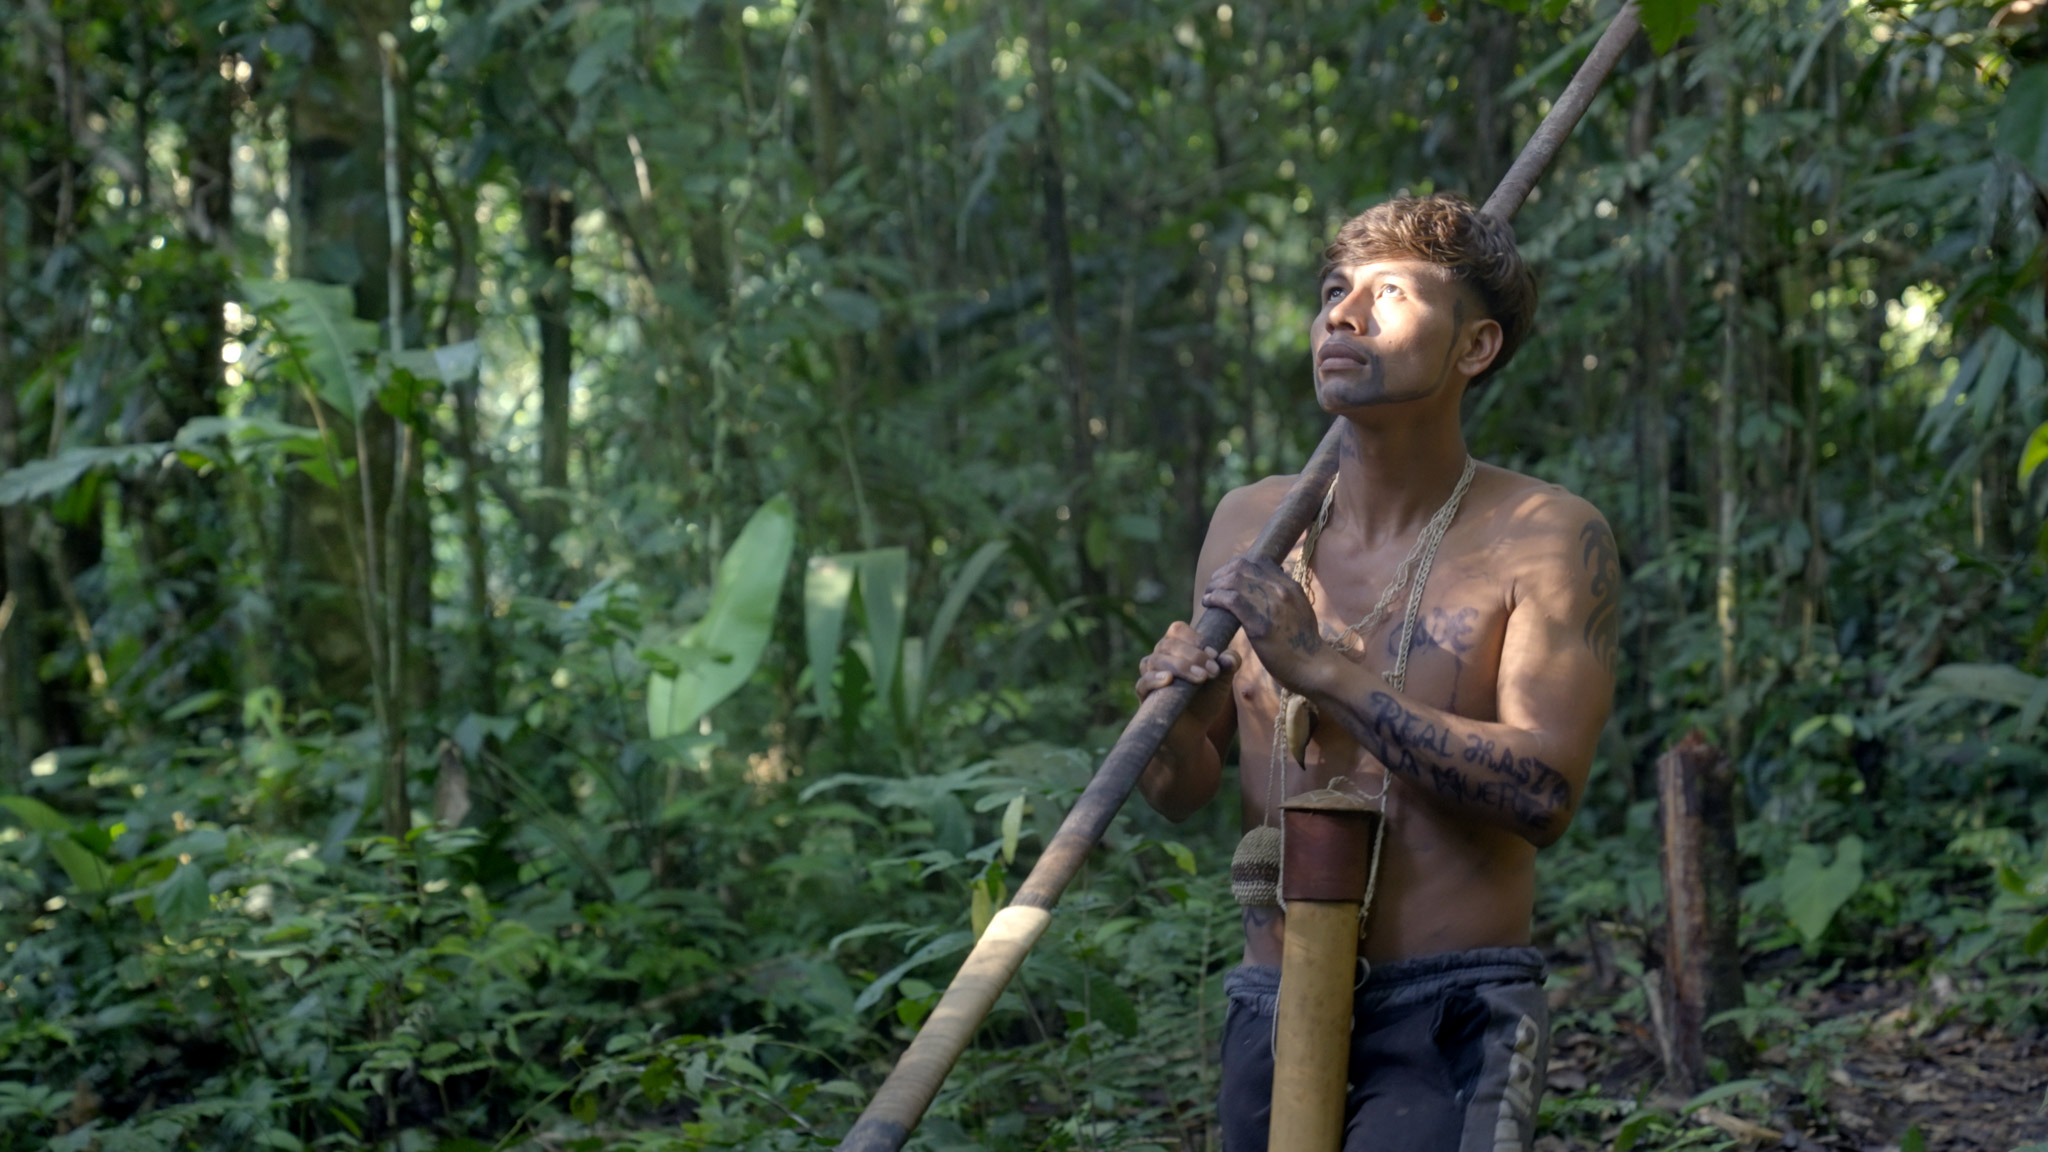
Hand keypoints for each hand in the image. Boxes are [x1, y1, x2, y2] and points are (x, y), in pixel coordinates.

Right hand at [1136, 621, 1236, 726]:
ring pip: (1155, 660)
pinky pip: (1142, 683)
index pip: (1177, 630)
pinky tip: (1169, 680)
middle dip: (1193, 655)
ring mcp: (1150, 676)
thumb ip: (1229, 664)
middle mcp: (1160, 659)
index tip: (1214, 654)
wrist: (1195, 731)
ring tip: (1201, 678)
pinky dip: (1154, 679)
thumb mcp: (1223, 681)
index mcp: (1176, 649)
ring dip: (1180, 666)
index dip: (1195, 638)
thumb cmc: (1206, 700)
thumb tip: (1227, 656)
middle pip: (1167, 644)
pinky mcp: (1144, 697)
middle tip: (1212, 671)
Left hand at [1200, 555, 1324, 691]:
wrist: (1313, 666)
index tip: (1226, 577)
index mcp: (1289, 586)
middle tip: (1213, 587)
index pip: (1258, 561)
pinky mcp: (1259, 624)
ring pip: (1234, 580)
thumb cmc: (1303, 642)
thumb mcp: (1301, 608)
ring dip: (1215, 585)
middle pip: (1242, 566)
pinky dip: (1216, 597)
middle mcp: (1281, 590)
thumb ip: (1287, 593)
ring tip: (1209, 596)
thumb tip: (1278, 574)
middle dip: (1221, 573)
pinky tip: (1210, 603)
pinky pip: (1231, 600)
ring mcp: (1271, 606)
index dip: (1236, 566)